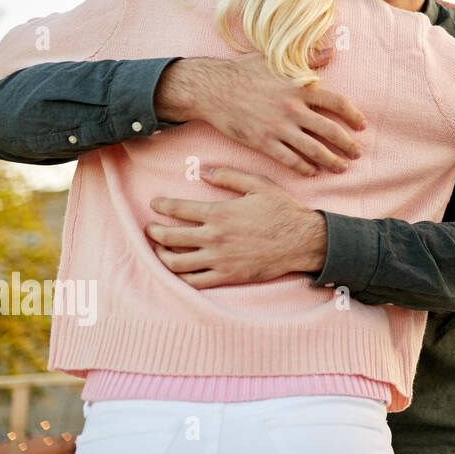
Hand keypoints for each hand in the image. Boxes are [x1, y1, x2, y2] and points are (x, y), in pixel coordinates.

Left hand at [147, 167, 328, 287]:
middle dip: (154, 231)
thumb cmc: (283, 211)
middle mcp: (214, 238)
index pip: (177, 209)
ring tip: (159, 249)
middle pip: (169, 237)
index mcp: (219, 213)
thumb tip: (203, 172)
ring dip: (161, 254)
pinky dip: (180, 276)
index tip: (155, 204)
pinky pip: (194, 281)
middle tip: (151, 228)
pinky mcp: (227, 276)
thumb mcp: (259, 185)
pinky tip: (179, 269)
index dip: (161, 205)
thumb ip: (229, 176)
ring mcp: (219, 260)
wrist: (303, 241)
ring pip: (176, 262)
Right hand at [154, 53, 365, 175]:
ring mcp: (278, 127)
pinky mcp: (262, 142)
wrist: (212, 88)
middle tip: (358, 154)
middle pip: (330, 131)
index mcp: (300, 87)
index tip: (362, 125)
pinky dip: (304, 168)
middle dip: (348, 145)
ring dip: (331, 161)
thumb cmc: (244, 70)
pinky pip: (289, 159)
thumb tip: (331, 52)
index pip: (337, 103)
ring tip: (341, 167)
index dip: (353, 115)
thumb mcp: (277, 59)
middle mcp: (293, 109)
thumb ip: (308, 58)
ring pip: (313, 149)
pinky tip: (312, 172)